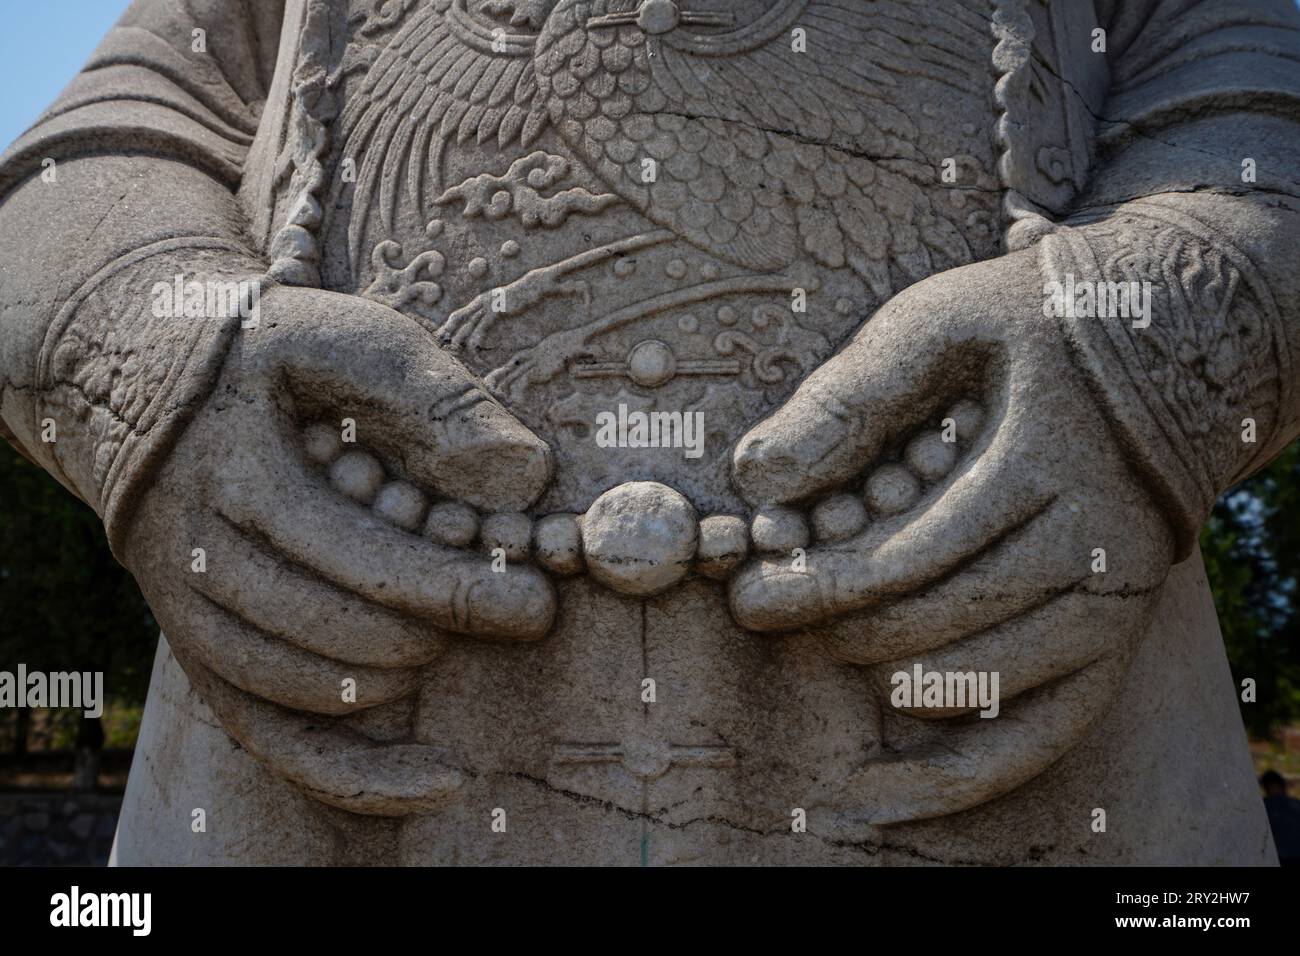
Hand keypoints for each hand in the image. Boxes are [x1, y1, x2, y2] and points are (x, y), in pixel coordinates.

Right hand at [122, 284, 555, 814]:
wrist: (137, 377)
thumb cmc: (264, 356)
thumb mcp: (344, 336)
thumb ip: (431, 394)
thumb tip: (523, 475)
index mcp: (235, 474)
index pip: (347, 555)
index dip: (445, 586)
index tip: (531, 600)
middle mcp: (198, 554)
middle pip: (325, 629)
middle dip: (434, 628)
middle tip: (515, 613)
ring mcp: (189, 612)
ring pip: (294, 689)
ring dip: (388, 678)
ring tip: (447, 643)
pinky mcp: (201, 648)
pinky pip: (267, 737)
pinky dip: (350, 776)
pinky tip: (437, 782)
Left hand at [727, 251, 1177, 822]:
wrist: (1166, 353)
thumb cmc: (1032, 332)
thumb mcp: (941, 323)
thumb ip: (853, 392)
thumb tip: (758, 476)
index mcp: (1047, 461)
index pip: (919, 552)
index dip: (825, 581)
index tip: (751, 588)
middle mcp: (1096, 541)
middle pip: (951, 618)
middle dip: (843, 627)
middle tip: (763, 613)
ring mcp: (1115, 601)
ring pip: (997, 680)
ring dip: (900, 680)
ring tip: (830, 656)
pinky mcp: (1114, 640)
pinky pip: (1046, 733)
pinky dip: (970, 774)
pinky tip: (891, 794)